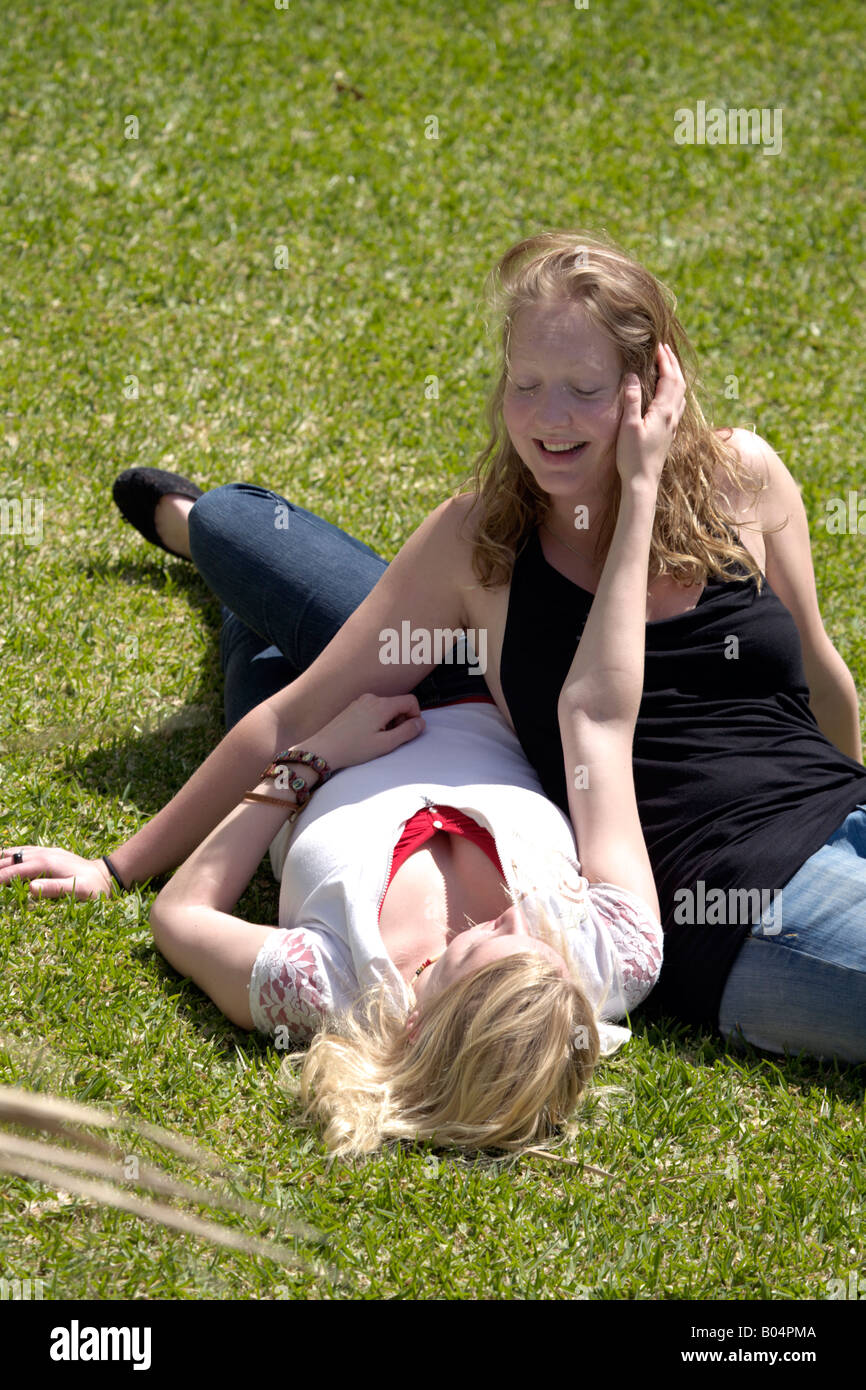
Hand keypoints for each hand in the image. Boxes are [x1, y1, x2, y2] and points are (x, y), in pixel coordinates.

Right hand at [0, 846, 114, 899]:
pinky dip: (10, 855)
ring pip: (15, 852)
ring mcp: (45, 852)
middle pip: (11, 858)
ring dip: (1, 860)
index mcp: (47, 863)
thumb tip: (30, 887)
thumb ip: (55, 889)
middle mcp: (44, 854)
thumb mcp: (78, 890)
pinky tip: (4, 859)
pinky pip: (24, 851)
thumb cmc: (94, 887)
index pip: (15, 870)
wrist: (106, 875)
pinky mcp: (48, 853)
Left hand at [306, 692, 424, 771]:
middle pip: (398, 703)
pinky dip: (378, 720)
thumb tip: (420, 724)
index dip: (415, 716)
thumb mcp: (385, 744)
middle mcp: (372, 698)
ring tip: (378, 739)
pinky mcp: (353, 707)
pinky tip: (367, 735)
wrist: (323, 749)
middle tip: (392, 739)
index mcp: (382, 705)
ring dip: (389, 721)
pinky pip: (374, 709)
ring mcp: (361, 701)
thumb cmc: (353, 748)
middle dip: (401, 720)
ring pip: (386, 707)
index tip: (409, 731)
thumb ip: (407, 732)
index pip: (410, 701)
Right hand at [615, 343, 685, 488]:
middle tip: (664, 349)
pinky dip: (675, 391)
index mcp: (663, 411)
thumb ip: (632, 400)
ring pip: (681, 394)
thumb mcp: (628, 426)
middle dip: (672, 364)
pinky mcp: (670, 433)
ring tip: (668, 366)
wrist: (643, 482)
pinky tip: (670, 394)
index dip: (665, 361)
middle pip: (679, 383)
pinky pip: (678, 405)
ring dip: (676, 377)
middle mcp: (672, 416)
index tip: (658, 346)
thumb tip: (633, 375)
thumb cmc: (633, 456)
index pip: (669, 378)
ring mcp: (673, 425)